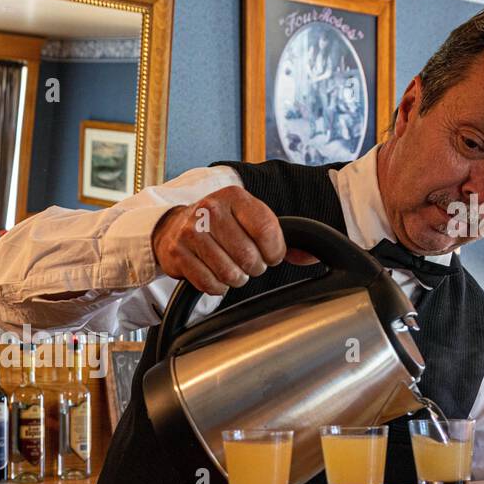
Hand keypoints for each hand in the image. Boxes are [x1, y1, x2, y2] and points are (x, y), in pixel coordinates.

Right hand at [150, 186, 317, 295]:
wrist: (173, 228)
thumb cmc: (220, 225)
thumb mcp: (248, 218)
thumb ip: (279, 235)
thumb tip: (310, 254)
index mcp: (233, 196)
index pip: (265, 228)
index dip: (274, 251)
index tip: (272, 256)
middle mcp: (209, 210)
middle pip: (247, 255)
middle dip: (254, 267)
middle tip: (250, 264)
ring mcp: (190, 232)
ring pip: (228, 272)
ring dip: (236, 278)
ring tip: (234, 271)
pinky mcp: (177, 254)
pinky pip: (208, 283)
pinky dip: (218, 287)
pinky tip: (216, 276)